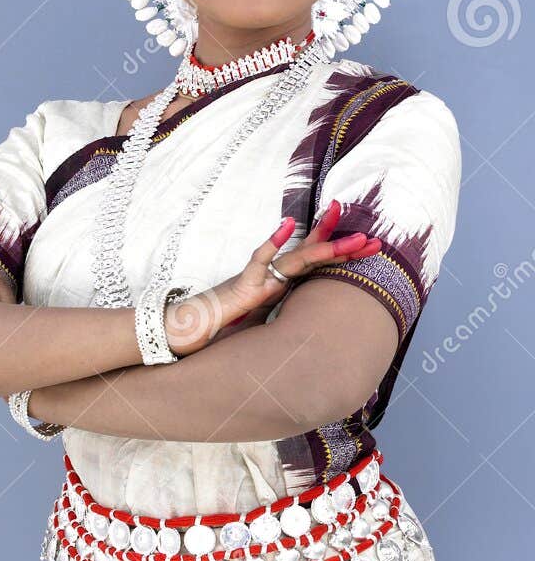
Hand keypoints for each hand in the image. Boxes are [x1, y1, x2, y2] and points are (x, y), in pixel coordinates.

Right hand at [164, 200, 382, 356]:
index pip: (312, 266)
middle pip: (311, 257)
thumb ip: (277, 324)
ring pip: (296, 259)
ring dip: (326, 247)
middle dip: (342, 246)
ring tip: (355, 240)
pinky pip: (259, 262)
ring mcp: (257, 280)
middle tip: (374, 238)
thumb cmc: (216, 331)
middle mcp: (270, 279)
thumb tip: (301, 334)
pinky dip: (272, 244)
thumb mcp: (258, 330)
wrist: (185, 333)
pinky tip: (287, 226)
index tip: (364, 245)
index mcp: (276, 288)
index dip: (337, 254)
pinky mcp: (241, 286)